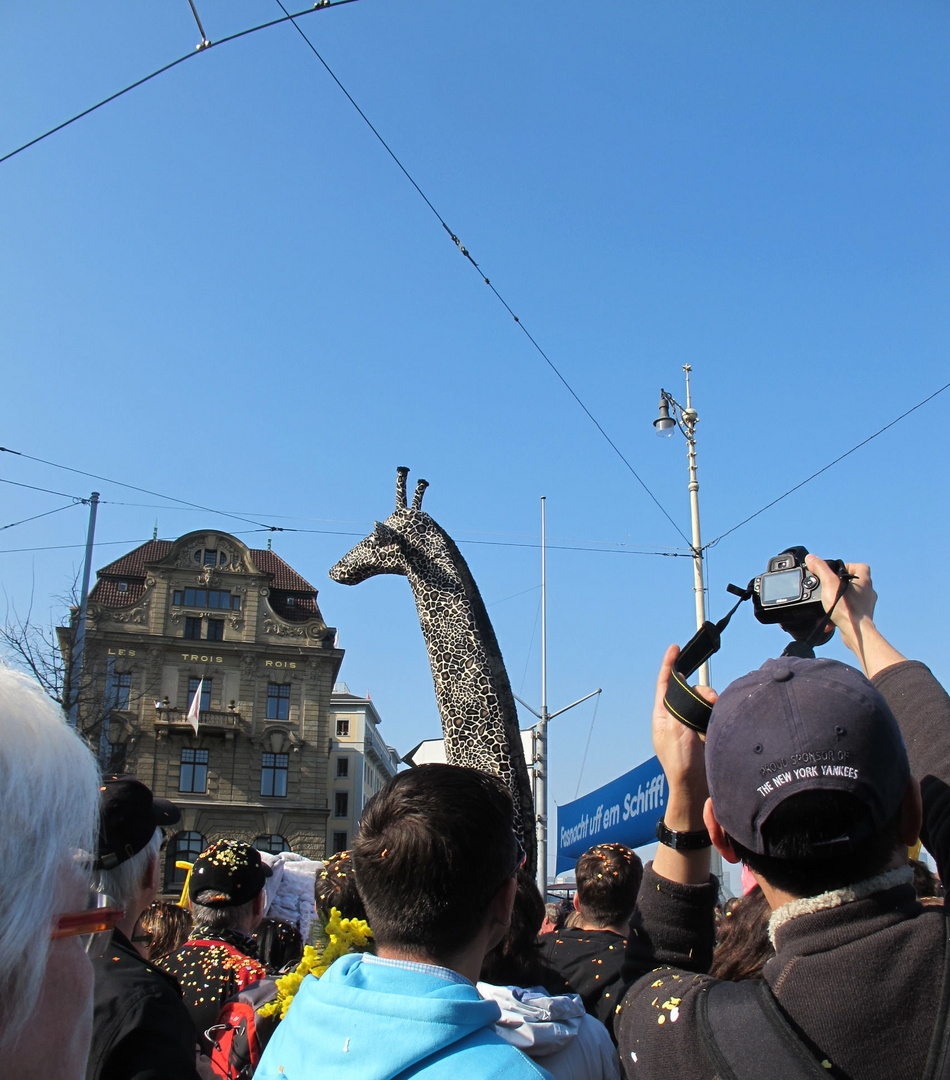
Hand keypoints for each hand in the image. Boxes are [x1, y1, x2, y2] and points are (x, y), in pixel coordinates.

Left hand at [652, 644, 714, 831]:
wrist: (697, 787)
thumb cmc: (680, 763)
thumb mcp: (673, 730)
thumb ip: (677, 706)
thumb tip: (683, 686)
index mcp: (663, 716)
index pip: (665, 684)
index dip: (669, 665)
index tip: (675, 648)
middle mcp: (677, 717)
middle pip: (689, 690)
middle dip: (699, 689)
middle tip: (709, 698)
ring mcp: (693, 724)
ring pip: (703, 699)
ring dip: (710, 699)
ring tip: (715, 706)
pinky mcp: (708, 730)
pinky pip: (714, 711)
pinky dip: (718, 709)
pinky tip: (721, 712)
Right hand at [805, 555, 904, 677]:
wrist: (856, 632)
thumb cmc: (847, 609)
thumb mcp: (829, 583)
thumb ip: (820, 568)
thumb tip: (812, 558)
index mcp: (864, 581)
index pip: (860, 567)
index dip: (848, 567)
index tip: (836, 572)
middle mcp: (868, 592)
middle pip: (855, 583)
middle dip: (841, 585)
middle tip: (829, 588)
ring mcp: (866, 606)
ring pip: (852, 599)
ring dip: (841, 600)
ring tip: (829, 604)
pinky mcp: (862, 618)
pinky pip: (850, 612)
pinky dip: (840, 614)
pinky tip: (830, 619)